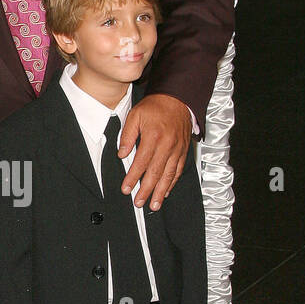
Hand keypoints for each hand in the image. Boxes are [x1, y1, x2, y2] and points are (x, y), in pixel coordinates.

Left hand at [119, 94, 191, 210]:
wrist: (178, 98)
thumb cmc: (155, 106)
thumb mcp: (135, 115)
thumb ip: (127, 136)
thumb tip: (121, 154)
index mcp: (153, 136)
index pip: (141, 162)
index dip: (133, 178)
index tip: (126, 188)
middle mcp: (167, 145)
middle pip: (156, 173)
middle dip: (146, 190)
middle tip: (139, 203)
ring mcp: (177, 149)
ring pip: (169, 175)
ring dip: (161, 192)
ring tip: (154, 204)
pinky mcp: (183, 150)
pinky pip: (178, 170)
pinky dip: (172, 182)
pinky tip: (166, 191)